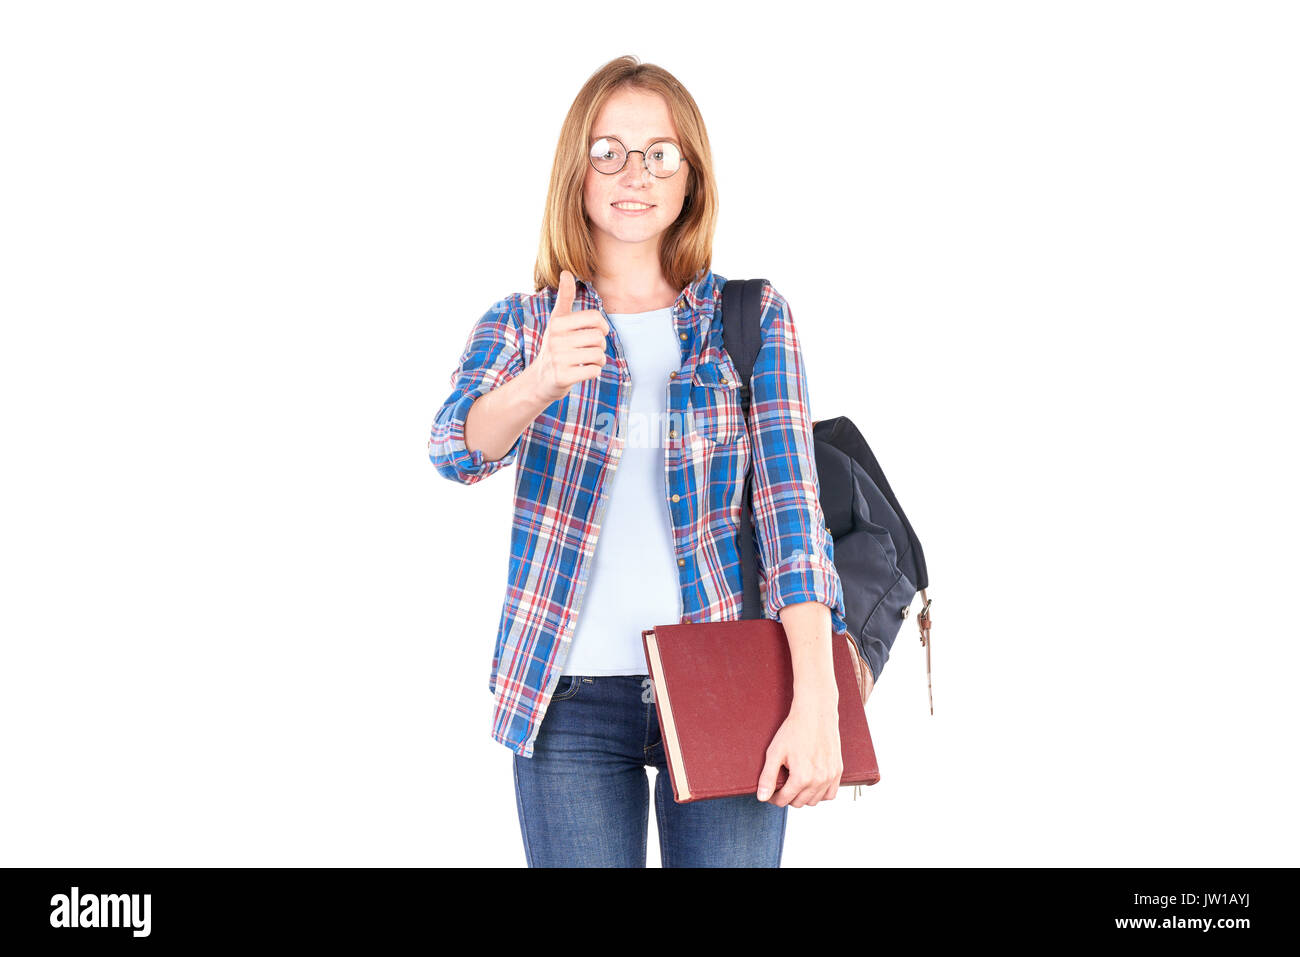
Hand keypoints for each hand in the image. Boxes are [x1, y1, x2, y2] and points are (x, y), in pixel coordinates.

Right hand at [530, 269, 609, 403]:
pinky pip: (594, 370)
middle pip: (599, 338)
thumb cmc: (554, 347)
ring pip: (598, 354)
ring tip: (586, 361)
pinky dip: (594, 372)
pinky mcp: (562, 376)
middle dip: (600, 346)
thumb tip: (566, 272)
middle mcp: (555, 338)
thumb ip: (564, 297)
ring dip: (598, 360)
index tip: (597, 333)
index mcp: (557, 323)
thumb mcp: (557, 321)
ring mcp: (558, 358)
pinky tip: (583, 371)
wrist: (538, 380)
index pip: (596, 318)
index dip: (603, 327)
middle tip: (588, 351)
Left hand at [756, 695, 842, 806]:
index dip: (772, 798)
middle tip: (780, 785)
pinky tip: (811, 785)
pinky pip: (830, 794)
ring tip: (794, 784)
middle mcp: (818, 780)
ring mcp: (830, 777)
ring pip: (814, 801)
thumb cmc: (793, 731)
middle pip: (798, 803)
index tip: (769, 791)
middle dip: (787, 797)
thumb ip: (767, 777)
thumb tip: (762, 798)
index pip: (783, 800)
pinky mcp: (838, 771)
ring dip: (803, 797)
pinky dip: (820, 794)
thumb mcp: (775, 752)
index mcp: (802, 777)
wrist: (815, 713)